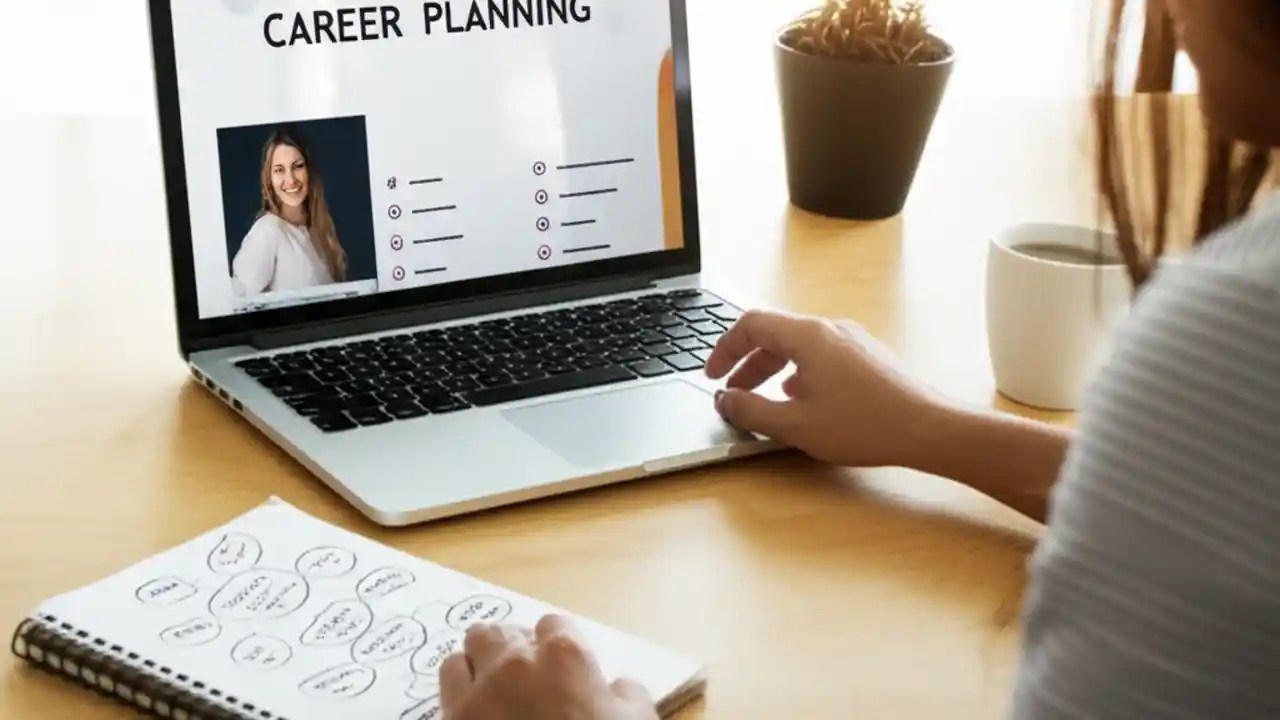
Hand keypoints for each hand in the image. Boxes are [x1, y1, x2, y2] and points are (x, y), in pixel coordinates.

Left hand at [440, 614, 657, 719]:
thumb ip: (628, 694)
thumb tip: (619, 685)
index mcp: (566, 656)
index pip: (553, 625)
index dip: (555, 644)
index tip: (558, 664)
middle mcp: (518, 661)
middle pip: (506, 631)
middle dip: (514, 646)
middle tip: (523, 672)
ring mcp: (482, 687)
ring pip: (472, 644)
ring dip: (483, 656)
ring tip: (493, 678)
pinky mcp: (455, 714)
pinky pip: (448, 676)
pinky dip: (461, 681)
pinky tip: (473, 698)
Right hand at [705, 309, 946, 467]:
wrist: (927, 428)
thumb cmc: (863, 424)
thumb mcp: (794, 424)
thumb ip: (751, 410)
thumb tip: (725, 400)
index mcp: (807, 335)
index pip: (751, 325)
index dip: (724, 349)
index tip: (712, 376)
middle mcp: (830, 328)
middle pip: (775, 334)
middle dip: (747, 364)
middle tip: (731, 393)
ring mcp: (852, 340)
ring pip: (799, 346)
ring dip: (772, 370)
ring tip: (762, 399)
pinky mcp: (868, 356)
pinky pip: (821, 355)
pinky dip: (799, 373)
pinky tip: (801, 400)